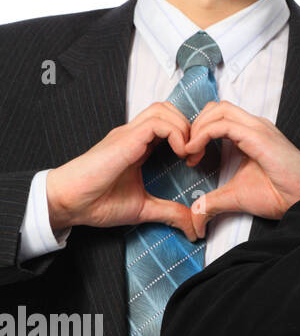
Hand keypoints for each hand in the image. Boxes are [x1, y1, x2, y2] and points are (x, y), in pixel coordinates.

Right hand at [45, 102, 199, 240]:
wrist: (68, 202)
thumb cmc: (97, 203)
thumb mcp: (143, 209)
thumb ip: (169, 213)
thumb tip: (193, 226)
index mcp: (138, 146)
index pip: (168, 124)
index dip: (188, 136)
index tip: (195, 160)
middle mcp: (134, 135)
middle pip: (168, 109)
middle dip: (190, 127)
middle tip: (195, 153)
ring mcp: (128, 134)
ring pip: (164, 110)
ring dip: (184, 128)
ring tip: (187, 154)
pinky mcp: (125, 139)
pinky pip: (157, 122)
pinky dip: (176, 134)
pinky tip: (179, 154)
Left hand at [183, 101, 299, 238]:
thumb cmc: (281, 194)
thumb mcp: (237, 197)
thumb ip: (214, 202)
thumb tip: (195, 216)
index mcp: (252, 135)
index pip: (218, 117)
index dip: (198, 132)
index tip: (189, 158)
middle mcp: (254, 126)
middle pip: (215, 108)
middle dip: (194, 126)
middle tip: (187, 152)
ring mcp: (257, 128)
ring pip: (217, 110)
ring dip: (196, 128)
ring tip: (189, 152)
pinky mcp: (257, 136)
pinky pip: (221, 125)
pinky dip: (202, 135)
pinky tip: (194, 152)